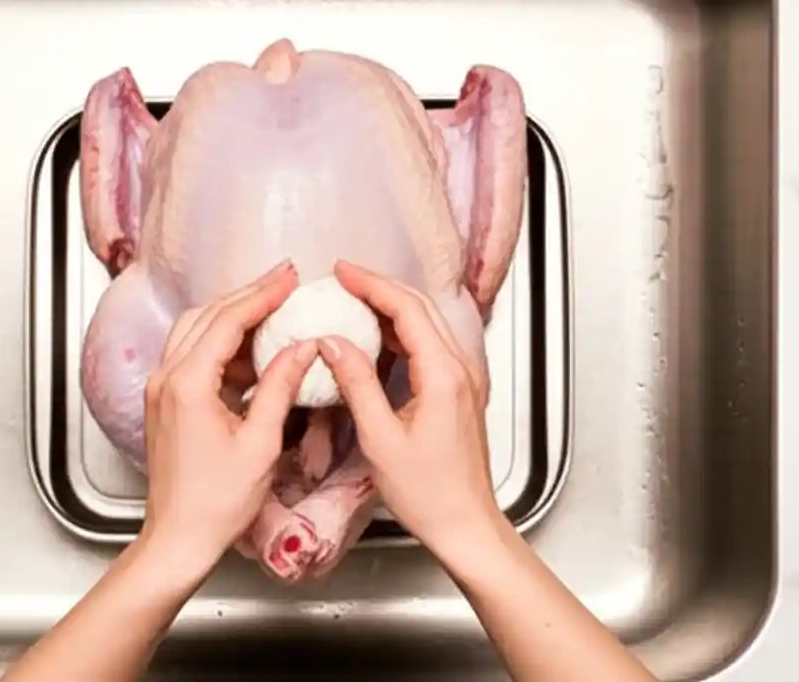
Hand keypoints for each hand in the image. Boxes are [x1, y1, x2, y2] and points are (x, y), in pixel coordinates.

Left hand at [140, 260, 318, 573]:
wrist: (178, 539)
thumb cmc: (217, 503)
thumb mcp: (261, 443)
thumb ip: (280, 387)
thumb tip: (303, 348)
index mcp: (188, 383)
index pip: (227, 320)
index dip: (262, 294)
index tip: (290, 278)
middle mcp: (166, 378)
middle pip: (206, 316)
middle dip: (247, 295)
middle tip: (284, 281)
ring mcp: (160, 389)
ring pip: (195, 332)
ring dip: (231, 316)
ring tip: (272, 307)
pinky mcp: (164, 403)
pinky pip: (191, 356)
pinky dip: (221, 343)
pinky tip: (252, 350)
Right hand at [318, 261, 500, 557]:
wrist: (465, 525)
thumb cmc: (427, 493)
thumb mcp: (380, 439)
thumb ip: (356, 384)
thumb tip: (332, 343)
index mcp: (443, 374)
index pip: (407, 310)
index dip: (372, 285)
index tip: (342, 272)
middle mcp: (460, 369)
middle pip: (421, 308)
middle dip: (380, 288)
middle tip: (343, 279)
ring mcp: (463, 380)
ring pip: (427, 325)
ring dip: (391, 307)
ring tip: (353, 301)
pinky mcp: (458, 393)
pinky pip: (429, 347)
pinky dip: (401, 332)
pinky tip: (376, 337)